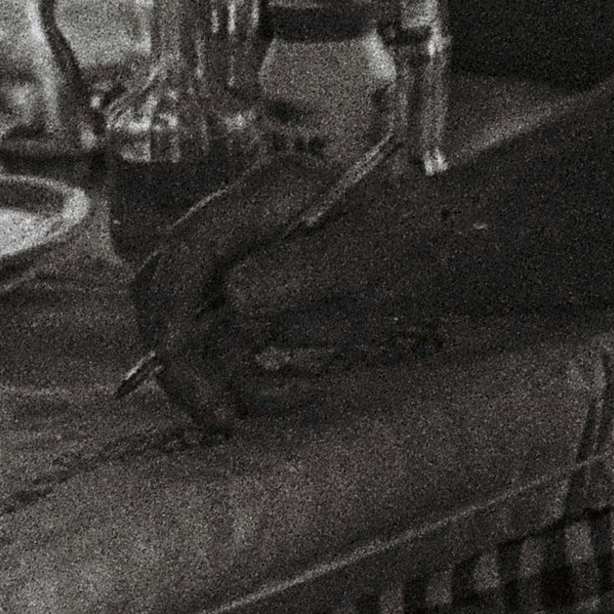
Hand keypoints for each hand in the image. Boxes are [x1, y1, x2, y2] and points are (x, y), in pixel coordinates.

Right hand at [127, 157, 450, 428]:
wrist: (442, 254)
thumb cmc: (417, 235)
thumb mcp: (373, 250)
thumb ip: (306, 268)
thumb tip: (233, 295)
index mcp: (264, 195)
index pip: (190, 242)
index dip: (172, 298)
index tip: (175, 353)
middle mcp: (242, 229)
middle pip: (170, 288)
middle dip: (178, 352)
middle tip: (211, 408)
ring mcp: (245, 268)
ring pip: (193, 332)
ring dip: (209, 381)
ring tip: (239, 418)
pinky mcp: (256, 307)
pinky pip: (227, 353)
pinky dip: (247, 384)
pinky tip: (291, 394)